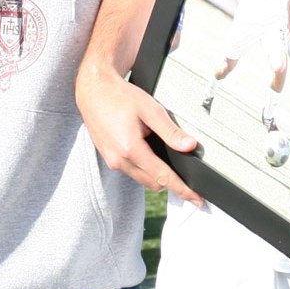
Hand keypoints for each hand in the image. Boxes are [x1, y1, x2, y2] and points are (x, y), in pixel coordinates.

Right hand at [75, 60, 200, 203]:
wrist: (93, 90)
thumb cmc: (119, 96)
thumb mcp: (150, 109)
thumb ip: (170, 131)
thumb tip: (189, 146)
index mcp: (130, 149)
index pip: (163, 177)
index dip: (182, 189)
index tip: (196, 199)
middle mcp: (119, 160)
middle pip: (153, 183)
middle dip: (171, 182)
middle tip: (188, 177)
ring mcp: (112, 161)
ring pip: (142, 178)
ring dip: (156, 174)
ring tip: (167, 157)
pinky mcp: (108, 157)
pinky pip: (132, 170)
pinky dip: (144, 167)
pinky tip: (149, 151)